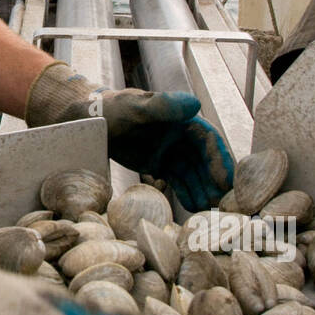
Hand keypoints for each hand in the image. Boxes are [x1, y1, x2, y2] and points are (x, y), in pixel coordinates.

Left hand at [25, 62, 233, 210]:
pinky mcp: (158, 164)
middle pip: (205, 160)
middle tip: (222, 204)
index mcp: (180, 118)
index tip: (227, 182)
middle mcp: (179, 135)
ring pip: (193, 173)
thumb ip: (162, 107)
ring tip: (209, 211)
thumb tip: (195, 103)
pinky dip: (187, 193)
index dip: (220, 160)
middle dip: (215, 181)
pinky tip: (194, 208)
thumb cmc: (110, 110)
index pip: (208, 139)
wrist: (87, 123)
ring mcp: (169, 151)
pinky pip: (177, 180)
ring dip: (203, 190)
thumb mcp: (134, 108)